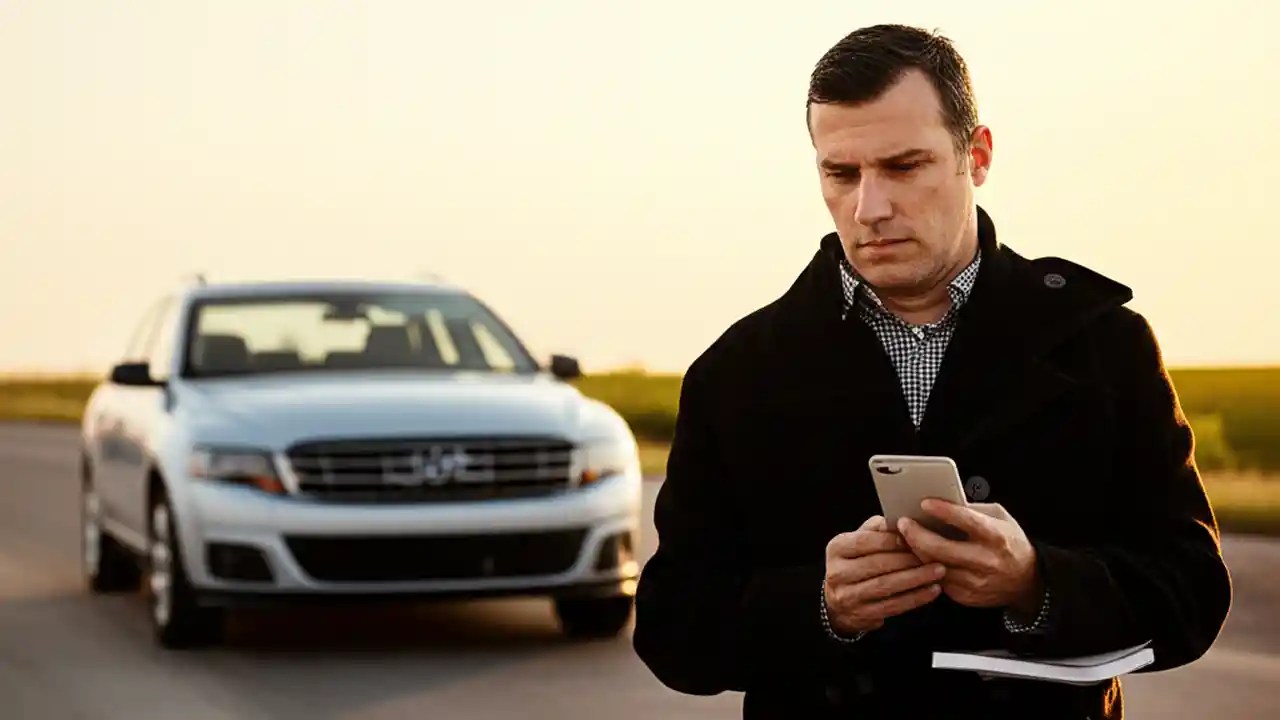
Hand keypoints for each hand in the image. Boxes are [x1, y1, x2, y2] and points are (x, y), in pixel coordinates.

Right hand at [824, 515, 945, 635]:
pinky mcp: (862, 615)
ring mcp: (848, 596)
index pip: (865, 541)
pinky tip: (932, 590)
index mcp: (836, 548)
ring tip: (938, 570)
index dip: (892, 540)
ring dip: (916, 578)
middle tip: (934, 555)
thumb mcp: (858, 541)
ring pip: (886, 586)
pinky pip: (893, 606)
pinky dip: (915, 598)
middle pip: (877, 564)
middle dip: (908, 559)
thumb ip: (877, 529)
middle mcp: (838, 573)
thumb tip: (902, 520)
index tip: (916, 536)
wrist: (839, 602)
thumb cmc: (856, 563)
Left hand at [897, 500, 1041, 614]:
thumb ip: (973, 509)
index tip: (924, 502)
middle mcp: (986, 561)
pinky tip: (918, 555)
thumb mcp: (1000, 518)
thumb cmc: (1009, 542)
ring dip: (916, 551)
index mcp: (996, 537)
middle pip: (940, 549)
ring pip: (933, 566)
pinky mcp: (966, 596)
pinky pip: (937, 580)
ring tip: (906, 537)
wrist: (1027, 580)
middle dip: (916, 535)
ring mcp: (975, 582)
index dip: (943, 511)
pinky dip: (925, 566)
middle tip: (903, 523)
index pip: (967, 521)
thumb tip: (942, 501)